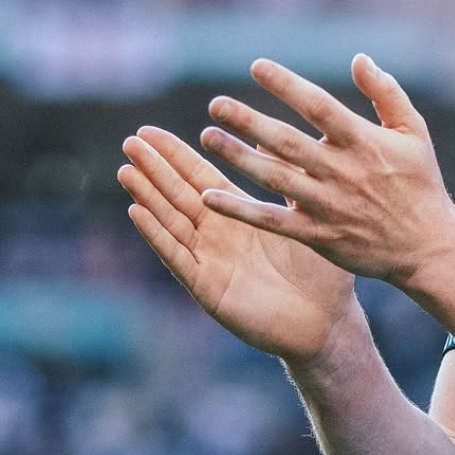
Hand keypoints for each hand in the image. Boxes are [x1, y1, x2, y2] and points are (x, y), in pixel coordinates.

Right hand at [118, 126, 355, 361]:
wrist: (328, 323)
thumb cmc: (323, 272)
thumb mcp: (307, 217)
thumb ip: (289, 180)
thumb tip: (276, 138)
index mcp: (241, 214)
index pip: (201, 176)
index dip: (175, 155)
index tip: (149, 132)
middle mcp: (220, 234)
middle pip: (179, 194)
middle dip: (155, 168)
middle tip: (130, 140)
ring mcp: (210, 260)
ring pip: (172, 222)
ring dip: (148, 196)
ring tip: (127, 170)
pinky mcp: (208, 286)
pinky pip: (177, 257)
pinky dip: (157, 234)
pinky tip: (137, 211)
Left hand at [196, 55, 454, 289]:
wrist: (427, 246)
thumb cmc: (420, 183)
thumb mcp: (414, 132)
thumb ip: (386, 93)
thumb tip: (359, 58)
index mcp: (364, 142)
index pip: (319, 106)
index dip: (287, 85)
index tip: (256, 67)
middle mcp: (342, 171)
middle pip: (287, 141)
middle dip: (249, 121)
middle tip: (216, 104)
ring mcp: (328, 205)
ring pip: (274, 178)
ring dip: (238, 157)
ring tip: (208, 137)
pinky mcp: (318, 235)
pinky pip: (272, 221)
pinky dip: (240, 209)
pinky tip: (210, 196)